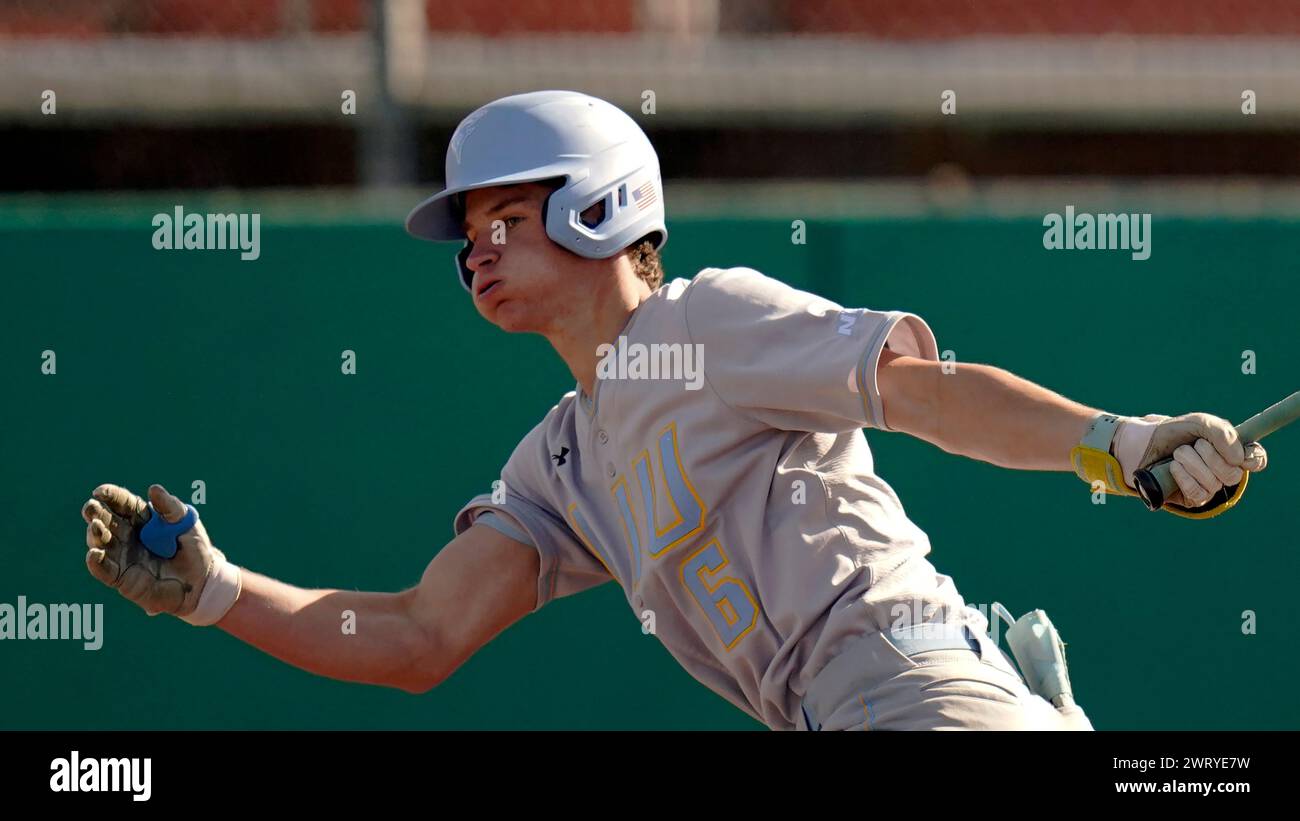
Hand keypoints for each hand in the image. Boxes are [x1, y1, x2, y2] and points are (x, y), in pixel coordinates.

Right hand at [81, 483, 238, 622]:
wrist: (203, 579)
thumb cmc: (194, 547)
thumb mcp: (186, 522)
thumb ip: (170, 507)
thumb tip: (153, 489)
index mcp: (141, 519)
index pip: (122, 504)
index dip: (110, 496)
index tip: (100, 492)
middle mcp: (127, 536)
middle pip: (106, 522)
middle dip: (96, 513)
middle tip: (91, 507)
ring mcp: (122, 557)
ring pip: (101, 544)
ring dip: (95, 535)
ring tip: (96, 526)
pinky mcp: (122, 578)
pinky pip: (104, 571)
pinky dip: (96, 563)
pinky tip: (94, 553)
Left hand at [1112, 413, 1267, 508]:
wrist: (1141, 443)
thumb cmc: (1172, 433)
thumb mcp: (1198, 423)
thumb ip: (1221, 432)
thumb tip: (1238, 458)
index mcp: (1230, 451)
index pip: (1256, 460)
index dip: (1253, 458)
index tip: (1239, 454)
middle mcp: (1223, 471)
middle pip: (1234, 474)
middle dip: (1212, 456)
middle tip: (1193, 445)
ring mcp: (1208, 486)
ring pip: (1214, 483)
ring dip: (1193, 463)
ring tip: (1178, 454)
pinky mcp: (1191, 499)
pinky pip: (1197, 493)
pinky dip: (1185, 477)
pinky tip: (1174, 467)